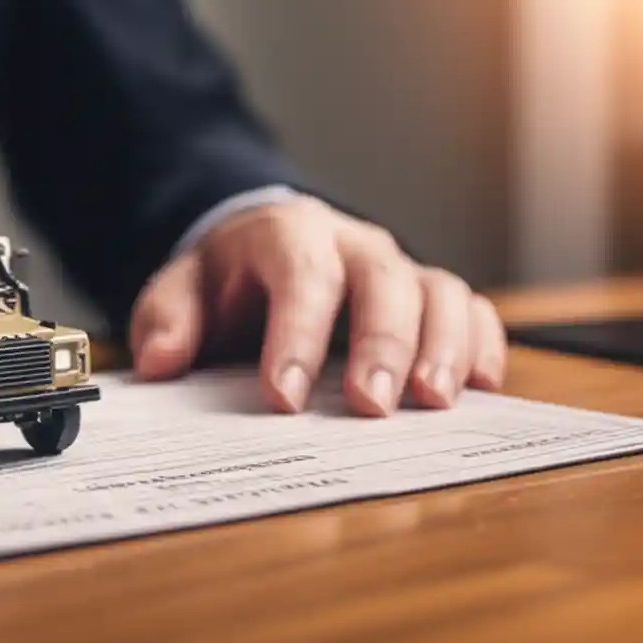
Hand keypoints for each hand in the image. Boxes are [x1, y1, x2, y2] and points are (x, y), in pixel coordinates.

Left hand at [129, 195, 506, 415]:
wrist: (265, 247)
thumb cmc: (229, 278)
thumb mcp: (182, 288)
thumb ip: (168, 318)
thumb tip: (161, 359)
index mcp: (288, 236)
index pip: (301, 275)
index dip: (297, 335)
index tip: (285, 396)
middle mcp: (354, 246)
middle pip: (383, 281)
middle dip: (382, 344)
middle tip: (373, 406)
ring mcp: (397, 271)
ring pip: (440, 292)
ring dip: (444, 346)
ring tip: (435, 402)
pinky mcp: (428, 298)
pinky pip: (472, 310)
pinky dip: (482, 344)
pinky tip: (478, 387)